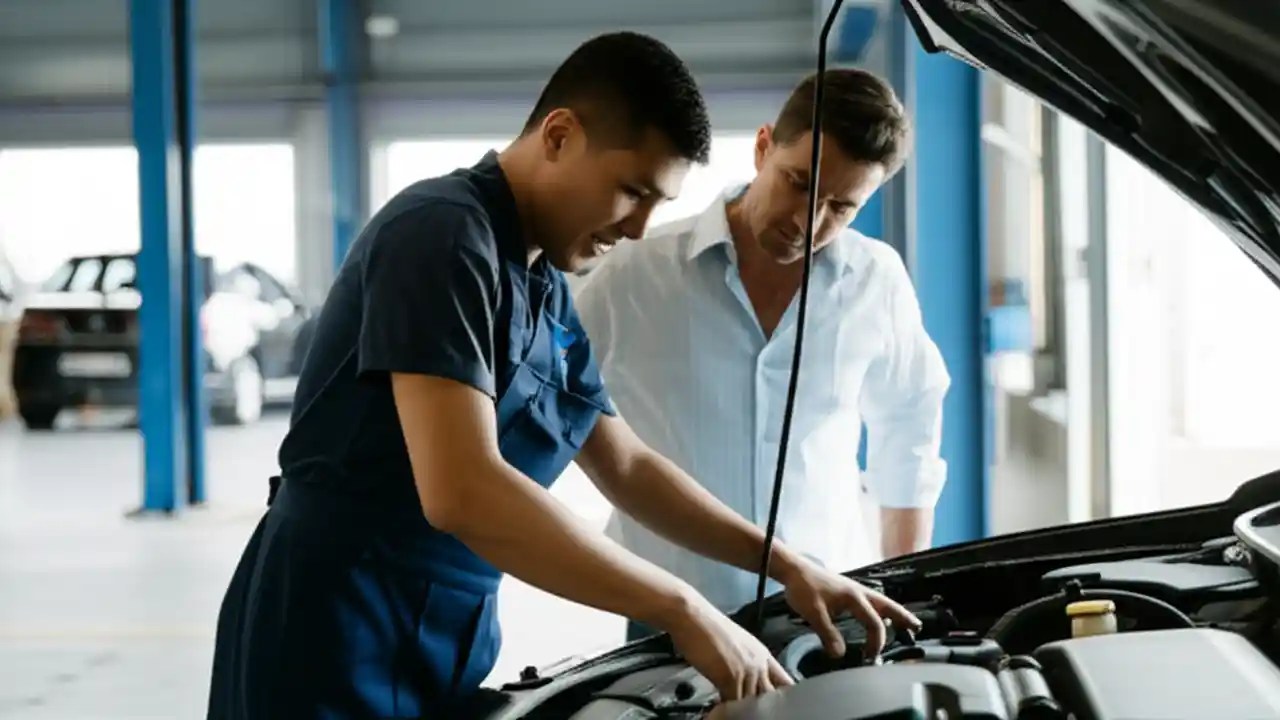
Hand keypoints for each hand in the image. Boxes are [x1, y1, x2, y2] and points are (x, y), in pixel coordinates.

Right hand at [659, 594, 794, 701]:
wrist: (692, 616)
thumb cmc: (706, 627)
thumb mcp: (735, 645)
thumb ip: (744, 664)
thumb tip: (742, 684)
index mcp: (763, 654)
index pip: (784, 682)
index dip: (781, 696)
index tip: (776, 705)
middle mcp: (759, 663)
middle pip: (769, 696)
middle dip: (761, 706)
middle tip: (750, 711)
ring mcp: (746, 671)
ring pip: (750, 703)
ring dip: (740, 711)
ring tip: (730, 713)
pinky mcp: (730, 678)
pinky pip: (732, 705)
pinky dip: (724, 711)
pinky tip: (716, 712)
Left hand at [778, 558, 920, 659]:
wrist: (792, 568)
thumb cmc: (803, 587)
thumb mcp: (813, 613)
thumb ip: (828, 634)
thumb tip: (839, 655)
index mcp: (854, 597)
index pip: (874, 623)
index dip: (876, 642)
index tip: (870, 657)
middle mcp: (859, 591)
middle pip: (888, 605)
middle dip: (903, 617)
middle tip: (917, 627)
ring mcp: (854, 589)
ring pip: (881, 601)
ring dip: (893, 611)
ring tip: (905, 621)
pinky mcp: (847, 589)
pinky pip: (871, 600)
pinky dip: (880, 608)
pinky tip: (877, 614)